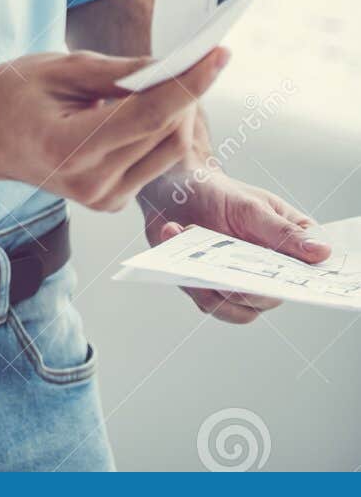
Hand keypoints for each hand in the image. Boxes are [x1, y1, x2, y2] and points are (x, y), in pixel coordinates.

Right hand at [0, 47, 228, 207]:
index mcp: (70, 148)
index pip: (148, 116)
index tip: (218, 54)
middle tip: (188, 57)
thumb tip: (169, 65)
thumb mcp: (55, 68)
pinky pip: (155, 162)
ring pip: (169, 151)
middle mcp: (92, 184)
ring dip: (175, 113)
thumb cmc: (6, 96)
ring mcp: (103, 198)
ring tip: (154, 82)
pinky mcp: (111, 202)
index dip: (189, 83)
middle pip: (167, 135)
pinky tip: (136, 108)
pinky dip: (158, 130)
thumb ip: (116, 71)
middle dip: (185, 93)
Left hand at [139, 167, 331, 322]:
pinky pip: (206, 301)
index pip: (305, 276)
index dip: (297, 283)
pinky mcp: (209, 290)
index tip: (270, 273)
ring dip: (209, 279)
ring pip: (236, 309)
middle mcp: (267, 272)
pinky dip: (188, 274)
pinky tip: (172, 232)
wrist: (174, 187)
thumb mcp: (251, 207)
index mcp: (289, 248)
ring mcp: (237, 284)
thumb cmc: (220, 193)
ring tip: (186, 232)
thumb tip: (323, 252)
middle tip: (219, 256)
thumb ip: (282, 232)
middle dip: (240, 280)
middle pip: (267, 298)